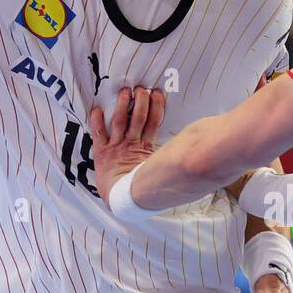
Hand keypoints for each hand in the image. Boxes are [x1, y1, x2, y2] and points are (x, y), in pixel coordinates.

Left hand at [89, 86, 165, 205]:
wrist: (122, 202)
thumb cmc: (140, 188)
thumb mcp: (158, 171)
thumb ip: (173, 160)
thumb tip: (195, 152)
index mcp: (145, 148)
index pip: (153, 123)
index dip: (156, 108)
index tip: (158, 94)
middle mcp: (130, 144)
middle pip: (137, 118)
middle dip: (140, 102)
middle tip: (142, 89)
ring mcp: (116, 147)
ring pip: (120, 121)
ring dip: (122, 105)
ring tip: (125, 92)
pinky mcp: (102, 151)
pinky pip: (98, 133)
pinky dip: (96, 120)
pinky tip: (96, 108)